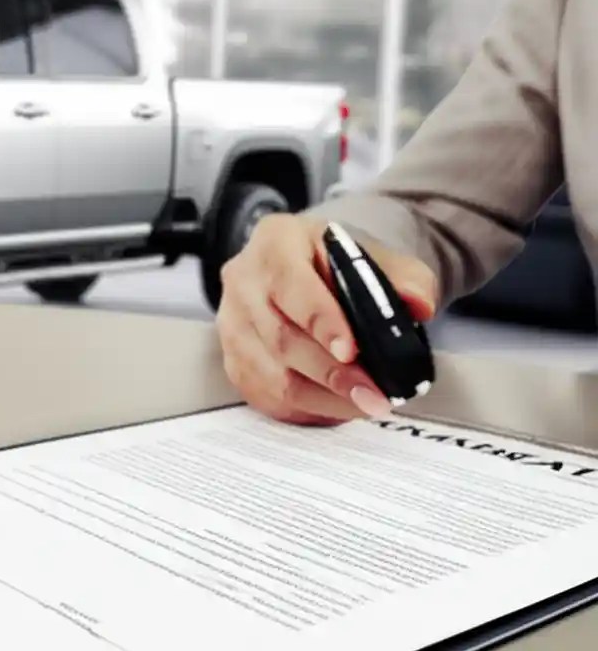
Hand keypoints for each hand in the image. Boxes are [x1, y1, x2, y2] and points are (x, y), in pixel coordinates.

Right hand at [215, 214, 436, 424]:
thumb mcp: (373, 255)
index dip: (321, 322)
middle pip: (281, 338)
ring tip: (365, 405)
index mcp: (275, 242)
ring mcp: (231, 323)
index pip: (292, 286)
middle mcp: (243, 282)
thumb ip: (404, 276)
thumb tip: (419, 305)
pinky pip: (265, 394)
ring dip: (322, 397)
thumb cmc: (334, 263)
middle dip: (332, 373)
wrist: (299, 269)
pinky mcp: (231, 358)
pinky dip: (305, 407)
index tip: (352, 352)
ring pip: (272, 374)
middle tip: (373, 395)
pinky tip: (338, 405)